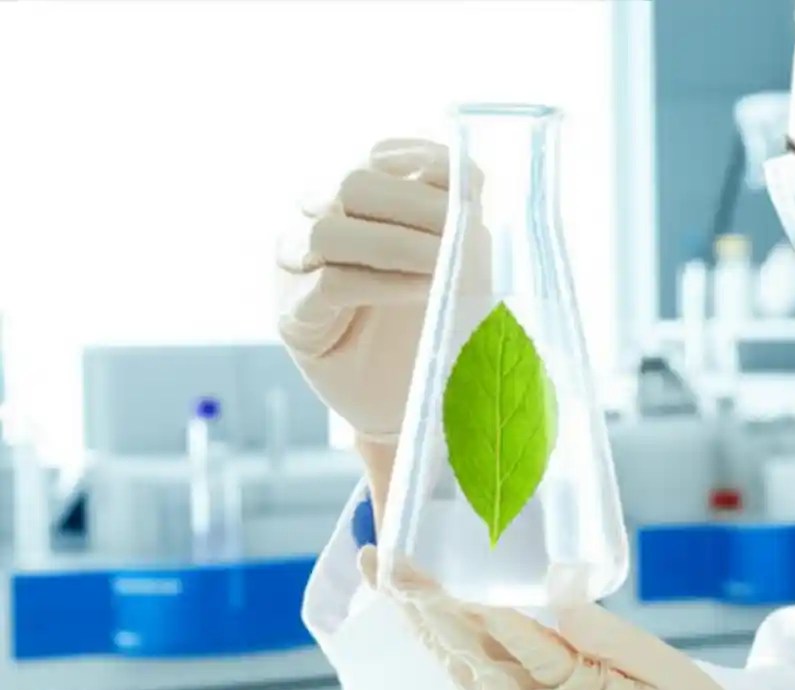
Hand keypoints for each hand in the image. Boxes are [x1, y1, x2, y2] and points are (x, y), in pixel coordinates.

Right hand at [276, 139, 459, 444]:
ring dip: (397, 244)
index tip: (471, 186)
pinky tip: (423, 292)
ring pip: (329, 229)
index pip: (382, 157)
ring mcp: (296, 266)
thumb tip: (469, 185)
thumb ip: (457, 223)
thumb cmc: (435, 324)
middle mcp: (318, 223)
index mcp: (359, 201)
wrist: (411, 399)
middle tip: (459, 229)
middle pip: (351, 183)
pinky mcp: (293, 315)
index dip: (424, 160)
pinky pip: (328, 284)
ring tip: (443, 265)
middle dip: (412, 203)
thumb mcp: (459, 264)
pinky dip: (383, 284)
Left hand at [357, 548, 743, 689]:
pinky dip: (442, 640)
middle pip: (464, 649)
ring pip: (458, 664)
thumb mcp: (667, 675)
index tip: (414, 572)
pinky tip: (424, 611)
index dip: (451, 603)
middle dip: (418, 602)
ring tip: (386, 573)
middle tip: (380, 556)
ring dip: (419, 618)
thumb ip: (609, 636)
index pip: (502, 640)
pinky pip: (471, 677)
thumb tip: (560, 583)